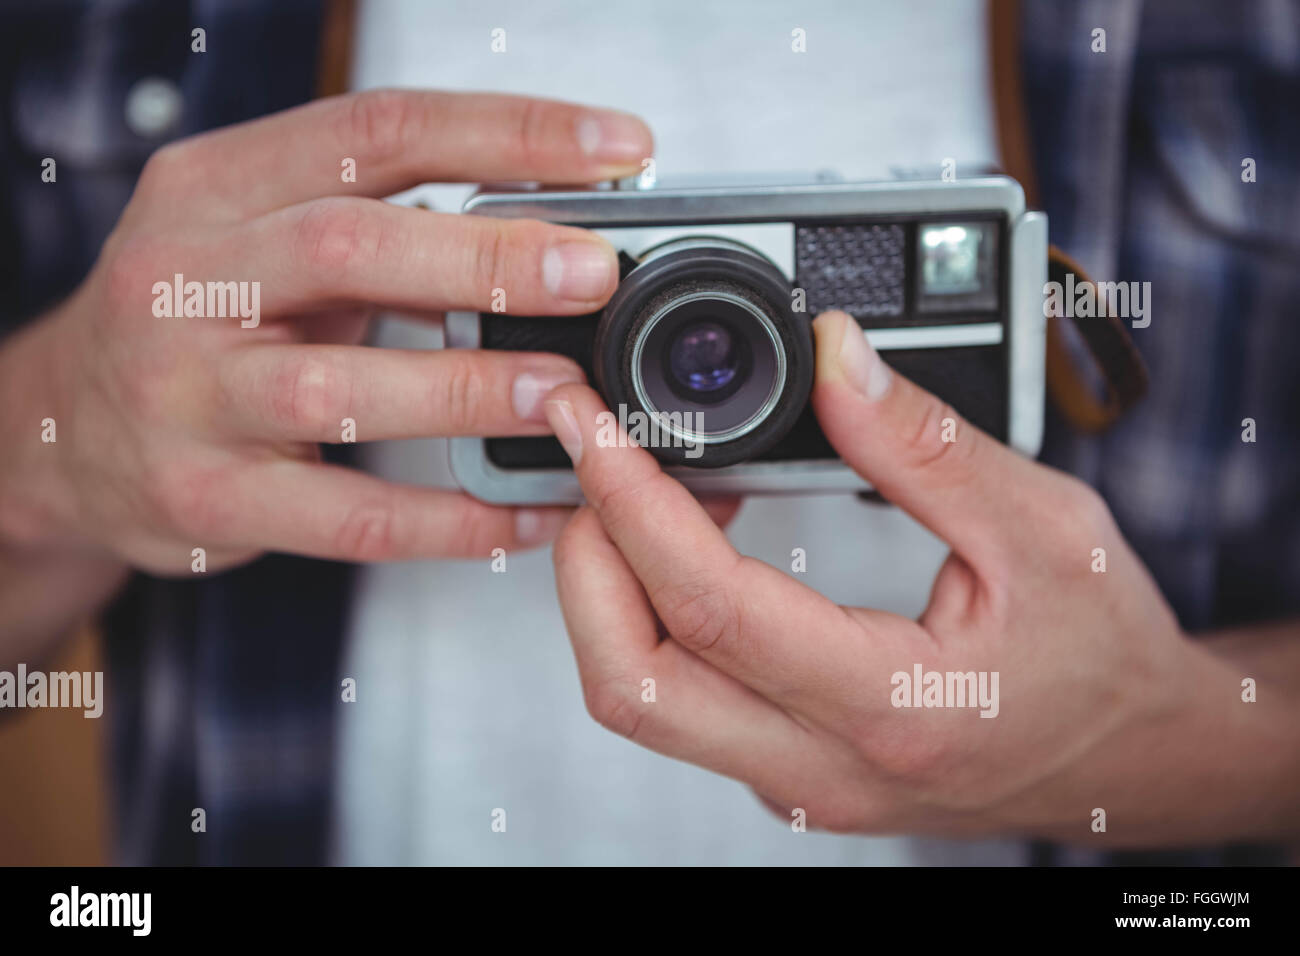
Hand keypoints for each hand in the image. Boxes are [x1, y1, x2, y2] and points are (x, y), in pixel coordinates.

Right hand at [0, 90, 652, 578]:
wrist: (58, 432)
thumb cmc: (193, 321)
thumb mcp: (263, 242)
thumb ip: (385, 230)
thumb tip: (549, 239)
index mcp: (216, 189)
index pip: (373, 131)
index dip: (505, 133)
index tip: (613, 148)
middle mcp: (186, 280)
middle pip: (347, 246)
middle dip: (486, 257)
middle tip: (591, 270)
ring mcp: (185, 397)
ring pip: (338, 389)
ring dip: (466, 388)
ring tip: (562, 392)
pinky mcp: (204, 499)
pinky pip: (344, 517)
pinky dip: (445, 520)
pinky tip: (521, 515)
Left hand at [545, 310, 1298, 843]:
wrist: (1132, 756)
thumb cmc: (1103, 658)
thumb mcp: (1042, 528)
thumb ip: (925, 443)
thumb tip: (833, 356)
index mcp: (892, 706)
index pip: (713, 609)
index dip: (633, 506)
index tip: (596, 426)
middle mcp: (824, 765)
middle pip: (633, 684)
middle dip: (584, 560)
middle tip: (593, 459)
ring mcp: (797, 779)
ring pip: (643, 699)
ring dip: (610, 589)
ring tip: (646, 489)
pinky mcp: (787, 767)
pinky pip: (681, 699)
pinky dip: (655, 615)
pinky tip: (691, 542)